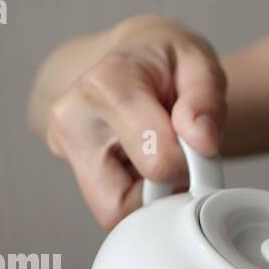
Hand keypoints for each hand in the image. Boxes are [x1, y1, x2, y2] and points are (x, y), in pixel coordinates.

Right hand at [43, 16, 226, 228]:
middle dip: (162, 194)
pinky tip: (142, 164)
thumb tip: (201, 141)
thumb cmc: (166, 62)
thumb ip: (206, 100)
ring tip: (162, 159)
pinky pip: (108, 206)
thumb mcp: (200, 62)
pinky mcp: (67, 163)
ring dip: (148, 199)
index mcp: (105, 85)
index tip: (199, 148)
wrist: (132, 56)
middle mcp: (72, 116)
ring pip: (111, 212)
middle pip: (122, 203)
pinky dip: (135, 196)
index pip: (157, 163)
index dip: (190, 167)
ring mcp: (62, 144)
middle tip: (181, 162)